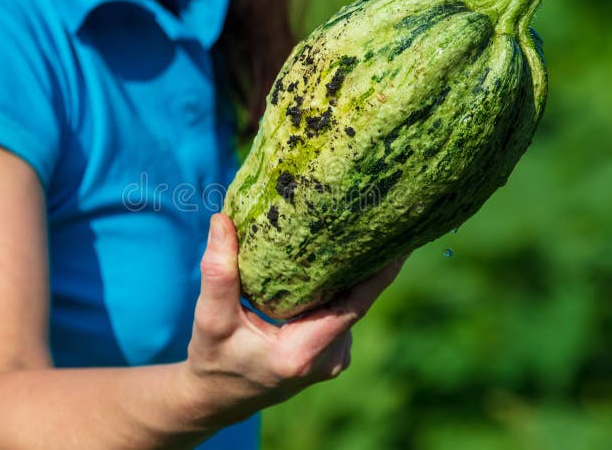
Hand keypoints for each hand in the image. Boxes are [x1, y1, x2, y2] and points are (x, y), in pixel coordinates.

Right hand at [180, 213, 401, 428]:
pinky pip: (344, 312)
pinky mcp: (332, 354)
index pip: (355, 306)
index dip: (380, 274)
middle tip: (373, 214)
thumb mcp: (210, 319)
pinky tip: (336, 261)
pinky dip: (340, 288)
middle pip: (357, 301)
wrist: (218, 398)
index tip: (401, 242)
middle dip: (366, 260)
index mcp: (302, 352)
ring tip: (354, 229)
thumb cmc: (213, 359)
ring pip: (351, 306)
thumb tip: (222, 220)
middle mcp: (328, 359)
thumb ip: (217, 273)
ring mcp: (335, 359)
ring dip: (351, 273)